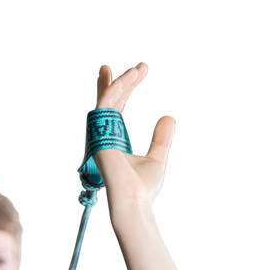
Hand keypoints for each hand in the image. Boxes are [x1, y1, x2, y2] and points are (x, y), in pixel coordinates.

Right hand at [92, 63, 175, 216]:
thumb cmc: (142, 188)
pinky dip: (117, 89)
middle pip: (110, 100)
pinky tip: (131, 78)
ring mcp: (100, 135)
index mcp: (115, 140)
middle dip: (121, 81)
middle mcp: (105, 135)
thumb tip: (170, 117)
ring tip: (140, 69)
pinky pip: (106, 104)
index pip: (118, 108)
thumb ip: (161, 137)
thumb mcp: (157, 157)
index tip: (139, 72)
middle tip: (139, 67)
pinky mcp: (99, 134)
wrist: (135, 202)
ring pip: (108, 99)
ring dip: (123, 81)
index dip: (126, 89)